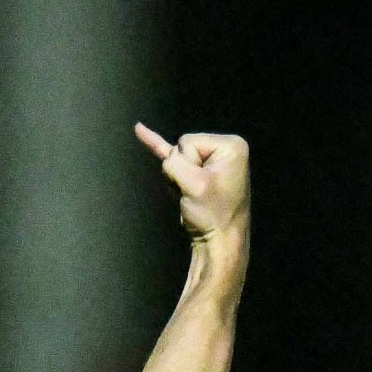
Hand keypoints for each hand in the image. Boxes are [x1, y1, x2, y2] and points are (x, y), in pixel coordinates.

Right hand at [135, 124, 249, 241]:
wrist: (220, 241)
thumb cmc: (213, 213)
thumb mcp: (195, 185)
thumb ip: (174, 165)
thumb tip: (166, 159)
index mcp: (230, 145)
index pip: (188, 141)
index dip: (186, 164)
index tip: (202, 185)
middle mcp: (223, 148)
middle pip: (183, 149)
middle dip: (181, 171)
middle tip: (197, 192)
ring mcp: (211, 160)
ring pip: (176, 161)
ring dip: (177, 180)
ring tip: (193, 197)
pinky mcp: (198, 172)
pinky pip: (174, 157)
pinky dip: (158, 145)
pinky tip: (141, 130)